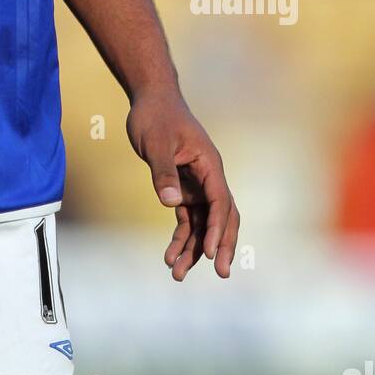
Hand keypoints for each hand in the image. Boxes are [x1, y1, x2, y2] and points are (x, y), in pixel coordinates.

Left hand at [126, 87, 239, 280]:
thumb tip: (171, 204)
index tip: (212, 252)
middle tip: (220, 273)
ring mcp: (197, 185)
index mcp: (209, 164)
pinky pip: (188, 220)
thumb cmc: (155, 117)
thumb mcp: (155, 143)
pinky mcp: (183, 189)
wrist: (151, 100)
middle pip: (223, 217)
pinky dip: (182, 238)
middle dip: (222, 246)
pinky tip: (170, 256)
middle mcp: (208, 177)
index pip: (220, 201)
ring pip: (204, 224)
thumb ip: (163, 172)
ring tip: (177, 274)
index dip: (219, 228)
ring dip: (195, 249)